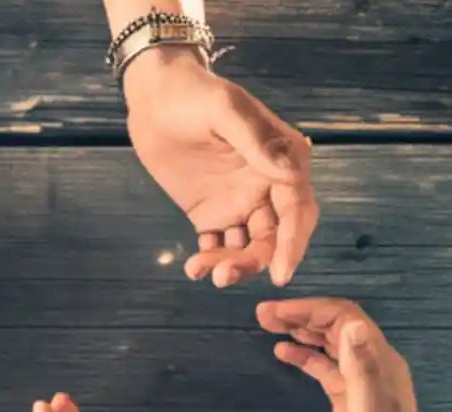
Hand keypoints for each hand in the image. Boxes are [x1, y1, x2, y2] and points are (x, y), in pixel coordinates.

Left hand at [124, 47, 317, 287]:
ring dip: (232, 264)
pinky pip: (218, 245)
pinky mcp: (211, 212)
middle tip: (225, 276)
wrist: (154, 97)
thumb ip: (255, 142)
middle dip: (256, 261)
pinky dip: (210, 259)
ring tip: (202, 270)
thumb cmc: (194, 94)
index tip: (281, 273)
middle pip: (274, 236)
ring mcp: (240, 202)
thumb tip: (290, 173)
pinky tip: (194, 268)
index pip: (296, 208)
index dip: (292, 243)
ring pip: (248, 246)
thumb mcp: (225, 110)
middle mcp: (268, 185)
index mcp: (282, 159)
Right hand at [256, 299, 437, 411]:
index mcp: (381, 364)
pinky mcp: (349, 402)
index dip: (310, 309)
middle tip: (262, 315)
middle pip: (337, 325)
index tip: (274, 312)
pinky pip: (326, 368)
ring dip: (301, 331)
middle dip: (301, 315)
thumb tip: (350, 325)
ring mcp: (362, 385)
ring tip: (267, 326)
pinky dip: (305, 356)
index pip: (345, 318)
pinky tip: (283, 353)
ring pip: (330, 344)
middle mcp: (374, 367)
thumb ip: (362, 370)